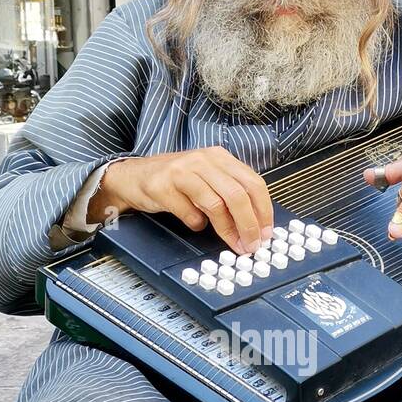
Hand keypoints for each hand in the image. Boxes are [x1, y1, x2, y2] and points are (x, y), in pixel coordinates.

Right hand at [87, 146, 273, 253]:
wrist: (135, 177)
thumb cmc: (175, 181)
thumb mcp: (207, 179)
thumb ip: (230, 194)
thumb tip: (256, 225)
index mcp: (220, 157)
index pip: (253, 183)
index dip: (264, 211)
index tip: (267, 233)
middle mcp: (203, 160)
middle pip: (237, 195)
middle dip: (249, 225)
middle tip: (252, 244)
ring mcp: (183, 172)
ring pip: (217, 204)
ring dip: (228, 231)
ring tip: (232, 244)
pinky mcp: (164, 187)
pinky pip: (190, 213)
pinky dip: (197, 225)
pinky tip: (196, 225)